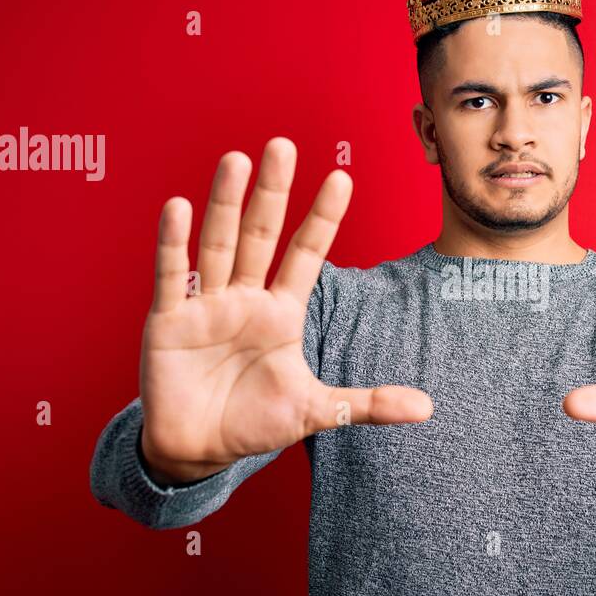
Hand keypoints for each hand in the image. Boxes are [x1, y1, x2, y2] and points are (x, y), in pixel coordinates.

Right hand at [138, 137, 433, 483]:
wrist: (199, 450)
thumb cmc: (254, 421)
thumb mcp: (317, 410)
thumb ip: (367, 403)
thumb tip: (427, 409)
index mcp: (281, 312)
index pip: (306, 255)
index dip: (322, 219)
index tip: (342, 179)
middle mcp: (244, 298)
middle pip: (260, 235)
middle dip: (272, 192)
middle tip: (283, 145)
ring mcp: (206, 306)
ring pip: (219, 244)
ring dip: (226, 204)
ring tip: (237, 161)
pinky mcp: (168, 321)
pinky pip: (173, 277)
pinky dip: (174, 244)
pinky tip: (180, 208)